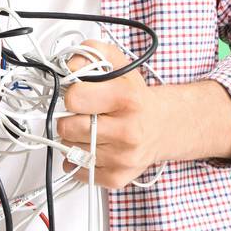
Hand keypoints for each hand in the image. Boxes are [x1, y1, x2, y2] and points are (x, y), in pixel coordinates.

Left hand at [55, 38, 163, 188]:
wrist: (164, 127)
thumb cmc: (136, 98)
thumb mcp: (119, 64)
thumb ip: (91, 53)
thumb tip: (68, 64)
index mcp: (127, 98)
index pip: (74, 98)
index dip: (72, 94)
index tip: (81, 94)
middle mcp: (127, 130)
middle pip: (67, 127)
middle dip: (71, 119)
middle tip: (85, 114)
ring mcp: (122, 157)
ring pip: (69, 150)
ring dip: (75, 139)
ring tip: (93, 130)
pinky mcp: (117, 177)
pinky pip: (77, 170)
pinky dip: (80, 160)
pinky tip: (95, 147)